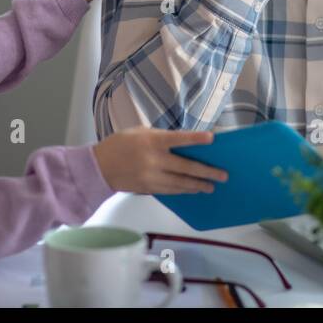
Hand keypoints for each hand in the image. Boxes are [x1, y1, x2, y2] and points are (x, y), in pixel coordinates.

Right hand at [92, 128, 229, 194]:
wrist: (99, 166)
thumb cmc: (121, 144)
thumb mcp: (140, 132)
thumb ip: (161, 138)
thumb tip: (184, 145)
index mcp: (152, 141)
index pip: (179, 139)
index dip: (196, 139)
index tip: (212, 139)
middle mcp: (154, 160)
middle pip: (185, 167)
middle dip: (206, 172)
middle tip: (223, 175)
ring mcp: (151, 177)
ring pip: (180, 183)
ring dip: (198, 185)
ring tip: (211, 186)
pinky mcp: (148, 189)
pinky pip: (170, 191)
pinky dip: (183, 190)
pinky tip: (193, 190)